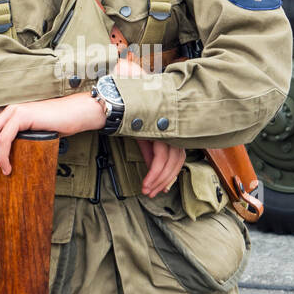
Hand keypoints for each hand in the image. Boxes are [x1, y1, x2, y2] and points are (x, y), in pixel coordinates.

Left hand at [0, 93, 103, 177]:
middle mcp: (1, 109)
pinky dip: (2, 157)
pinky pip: (3, 139)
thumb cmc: (53, 127)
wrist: (75, 114)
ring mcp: (11, 110)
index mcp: (0, 113)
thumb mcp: (26, 135)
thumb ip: (11, 141)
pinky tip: (8, 168)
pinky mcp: (22, 115)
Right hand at [112, 53, 183, 193]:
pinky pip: (160, 160)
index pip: (179, 155)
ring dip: (159, 180)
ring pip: (170, 163)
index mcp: (170, 127)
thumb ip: (150, 150)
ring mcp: (167, 130)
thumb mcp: (141, 134)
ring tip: (148, 190)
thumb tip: (152, 166)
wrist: (115, 102)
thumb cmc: (127, 113)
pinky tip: (146, 183)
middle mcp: (172, 128)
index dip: (172, 173)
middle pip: (177, 161)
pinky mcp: (158, 133)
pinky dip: (154, 174)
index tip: (163, 186)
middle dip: (166, 180)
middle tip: (155, 192)